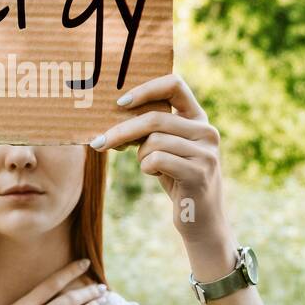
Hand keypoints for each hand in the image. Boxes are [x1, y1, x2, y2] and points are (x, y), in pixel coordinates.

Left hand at [88, 73, 236, 267]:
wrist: (201, 220)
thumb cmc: (177, 180)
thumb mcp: (165, 149)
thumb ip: (149, 130)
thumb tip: (111, 116)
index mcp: (198, 118)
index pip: (174, 85)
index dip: (145, 89)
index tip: (120, 103)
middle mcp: (206, 131)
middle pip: (154, 118)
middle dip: (122, 130)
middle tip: (98, 143)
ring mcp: (206, 152)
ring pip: (153, 140)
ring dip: (141, 156)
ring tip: (150, 167)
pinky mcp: (199, 173)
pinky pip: (156, 159)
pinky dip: (147, 167)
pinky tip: (157, 175)